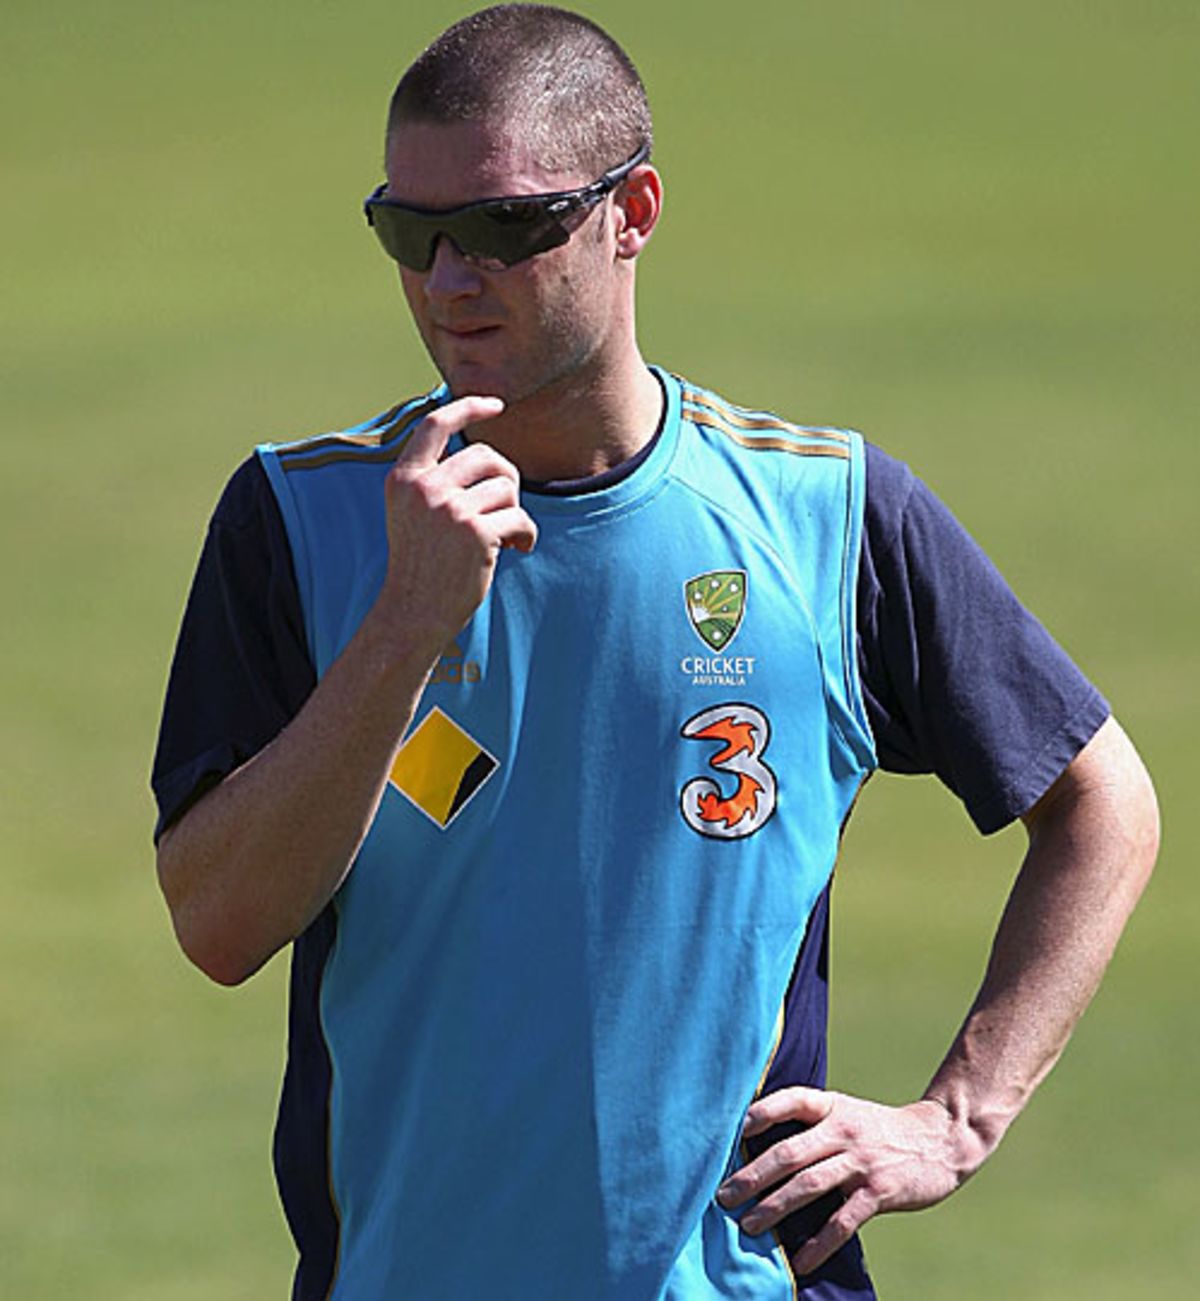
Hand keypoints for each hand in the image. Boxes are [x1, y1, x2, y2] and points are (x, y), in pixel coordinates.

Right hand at [374, 394, 537, 654]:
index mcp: (403, 479)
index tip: (496, 405)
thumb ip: (434, 482)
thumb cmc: (420, 567)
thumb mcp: (411, 515)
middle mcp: (424, 488)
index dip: (468, 407)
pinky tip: (517, 549)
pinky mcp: (475, 532)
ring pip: (508, 488)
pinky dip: (526, 536)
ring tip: (505, 537)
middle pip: (487, 456)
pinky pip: (521, 519)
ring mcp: (449, 509)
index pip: (435, 424)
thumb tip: (489, 459)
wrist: (412, 614)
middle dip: (507, 479)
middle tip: (506, 508)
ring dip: (515, 512)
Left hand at [716, 1087, 970, 1274]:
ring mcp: (861, 1161)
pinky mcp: (880, 1192)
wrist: (942, 1140)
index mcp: (832, 1107)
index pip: (791, 1100)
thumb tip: (761, 1148)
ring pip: (809, 1185)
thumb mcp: (847, 1113)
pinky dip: (820, 1243)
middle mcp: (843, 1130)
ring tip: (748, 1226)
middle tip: (723, 1195)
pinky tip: (801, 1260)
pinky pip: (843, 1221)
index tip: (731, 1131)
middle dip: (752, 1175)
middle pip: (789, 1152)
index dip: (760, 1112)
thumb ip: (813, 1125)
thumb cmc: (881, 1130)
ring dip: (774, 1207)